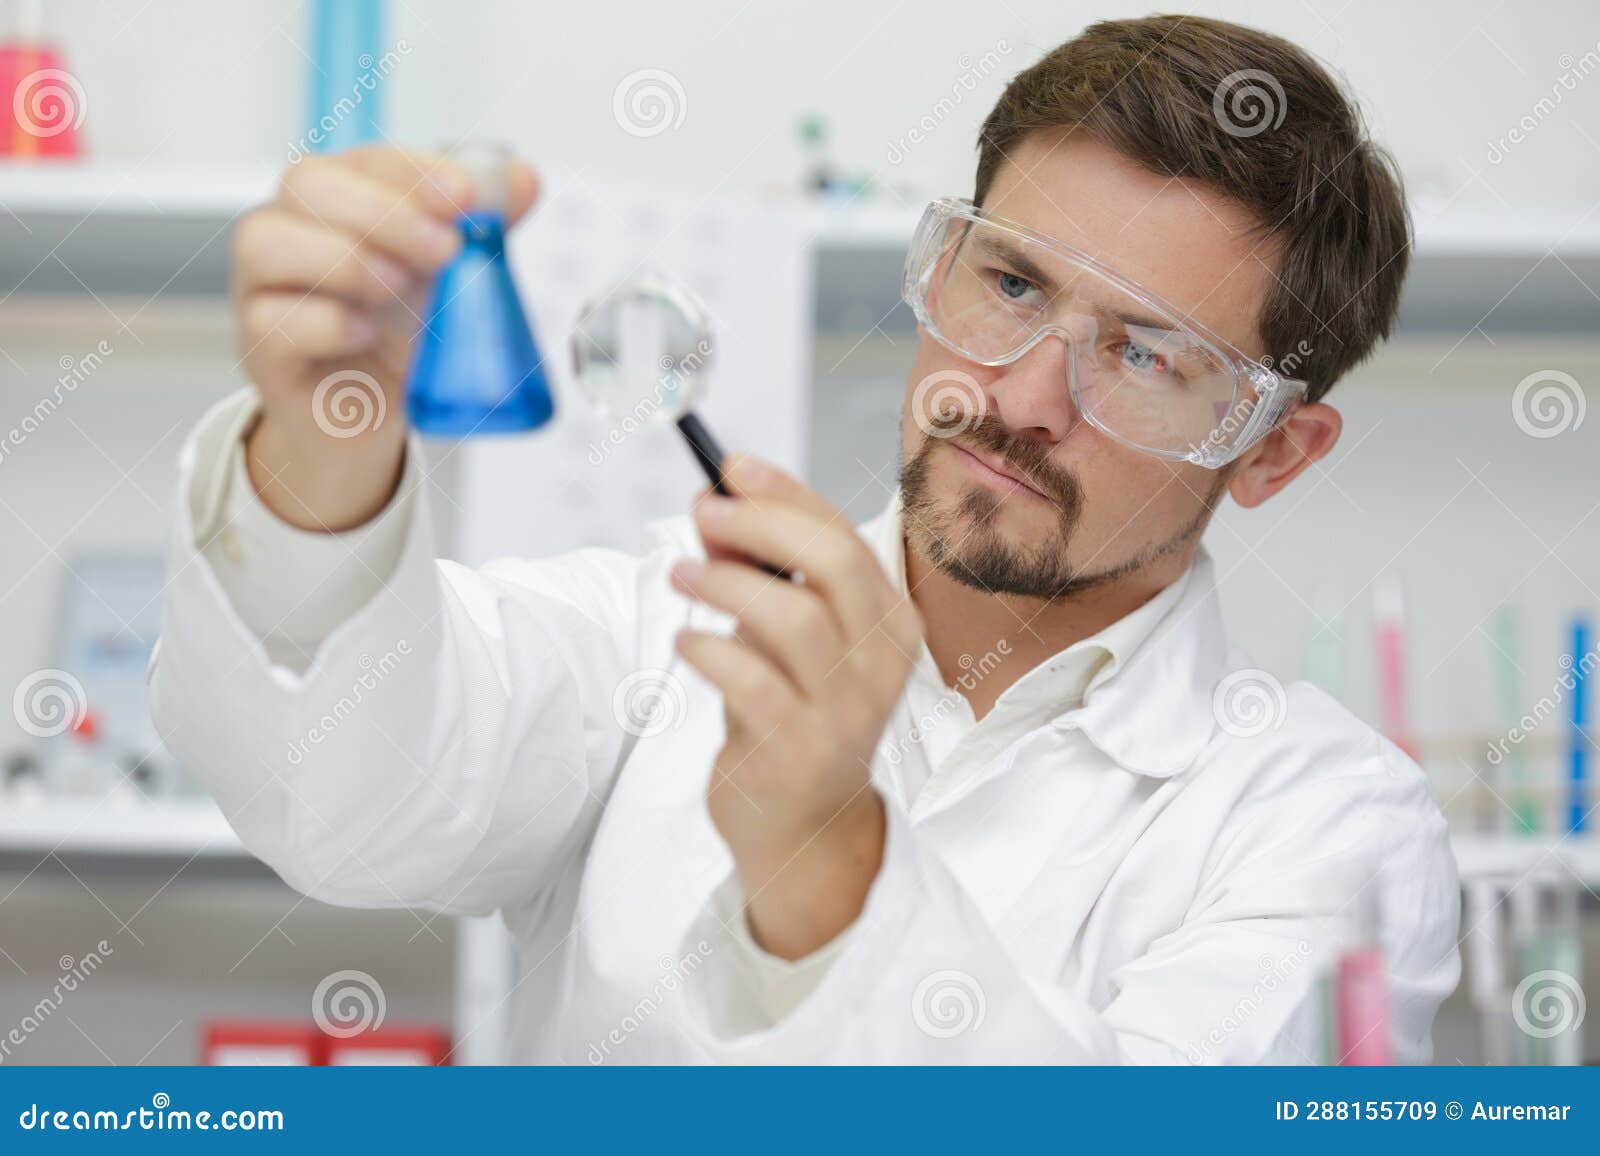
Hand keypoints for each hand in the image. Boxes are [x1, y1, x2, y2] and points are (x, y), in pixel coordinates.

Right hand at [233, 146, 538, 530]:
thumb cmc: (403, 334)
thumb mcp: (452, 279)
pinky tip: (365, 332)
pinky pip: (270, 320)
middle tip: (445, 249)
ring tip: (399, 286)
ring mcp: (263, 286)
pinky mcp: (258, 348)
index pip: (367, 161)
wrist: (373, 414)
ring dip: (345, 259)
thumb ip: (484, 229)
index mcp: (343, 199)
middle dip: (384, 211)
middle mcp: (292, 229)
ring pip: (267, 243)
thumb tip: (524, 180)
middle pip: (308, 184)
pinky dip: (324, 322)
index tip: (467, 196)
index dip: (416, 172)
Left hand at [672, 456, 923, 959]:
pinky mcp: (800, 749)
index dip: (785, 494)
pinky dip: (709, 650)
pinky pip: (751, 679)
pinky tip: (687, 643)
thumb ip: (756, 575)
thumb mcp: (780, 638)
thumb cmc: (792, 713)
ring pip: (792, 616)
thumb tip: (714, 508)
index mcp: (887, 621)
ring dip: (725, 584)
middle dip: (762, 524)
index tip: (731, 467)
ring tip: (681, 578)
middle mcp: (880, 660)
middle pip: (831, 563)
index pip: (842, 536)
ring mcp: (845, 707)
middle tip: (705, 513)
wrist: (804, 825)